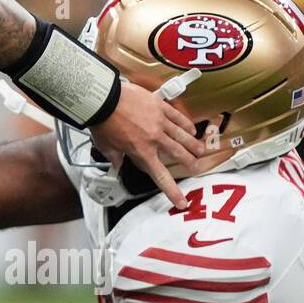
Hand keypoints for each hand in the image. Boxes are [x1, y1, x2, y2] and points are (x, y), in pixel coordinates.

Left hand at [90, 80, 202, 209]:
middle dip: (189, 162)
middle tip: (195, 167)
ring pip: (182, 136)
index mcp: (142, 152)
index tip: (182, 202)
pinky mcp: (160, 107)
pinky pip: (177, 117)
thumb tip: (117, 165)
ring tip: (200, 150)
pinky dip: (186, 124)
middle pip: (178, 154)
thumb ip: (115, 157)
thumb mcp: (106, 146)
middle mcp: (154, 139)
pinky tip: (192, 129)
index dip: (172, 191)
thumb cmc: (103, 123)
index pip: (160, 176)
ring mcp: (159, 122)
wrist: (103, 100)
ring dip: (193, 144)